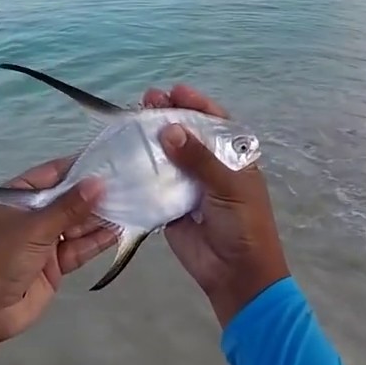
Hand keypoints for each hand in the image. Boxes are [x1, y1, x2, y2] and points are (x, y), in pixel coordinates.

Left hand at [0, 157, 113, 364]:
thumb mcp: (34, 228)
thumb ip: (69, 208)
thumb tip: (98, 183)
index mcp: (16, 197)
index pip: (52, 174)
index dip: (80, 167)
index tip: (111, 159)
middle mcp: (30, 216)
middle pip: (68, 200)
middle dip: (95, 194)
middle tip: (131, 182)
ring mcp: (43, 242)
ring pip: (77, 225)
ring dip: (100, 218)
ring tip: (133, 203)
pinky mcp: (54, 265)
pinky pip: (79, 248)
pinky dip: (97, 240)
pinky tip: (120, 230)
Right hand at [142, 85, 290, 327]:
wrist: (235, 273)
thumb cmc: (244, 224)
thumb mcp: (228, 186)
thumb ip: (198, 159)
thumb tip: (169, 130)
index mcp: (234, 157)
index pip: (215, 122)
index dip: (196, 104)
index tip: (175, 91)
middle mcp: (210, 167)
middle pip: (187, 134)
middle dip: (168, 116)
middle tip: (147, 100)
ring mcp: (188, 185)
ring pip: (167, 156)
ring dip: (150, 140)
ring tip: (130, 121)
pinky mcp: (170, 205)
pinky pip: (153, 184)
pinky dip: (139, 171)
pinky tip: (122, 155)